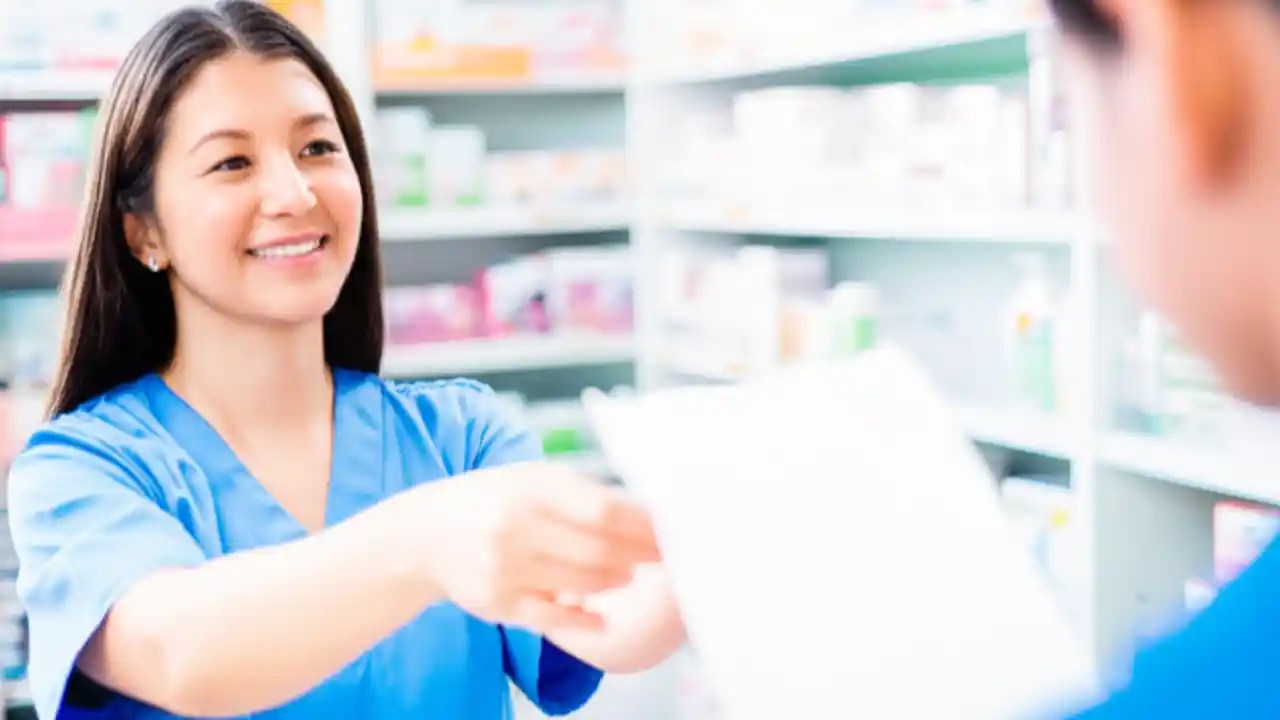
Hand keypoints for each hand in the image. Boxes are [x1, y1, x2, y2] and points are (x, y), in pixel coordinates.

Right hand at [412, 461, 660, 632]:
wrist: (425, 533)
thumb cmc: (492, 500)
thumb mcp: (530, 479)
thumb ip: (581, 494)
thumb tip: (644, 515)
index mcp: (531, 487)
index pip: (603, 511)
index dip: (642, 526)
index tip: (667, 531)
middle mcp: (518, 526)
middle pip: (599, 549)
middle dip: (638, 555)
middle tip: (662, 557)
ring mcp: (507, 568)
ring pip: (582, 583)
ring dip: (615, 580)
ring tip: (629, 573)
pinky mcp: (499, 603)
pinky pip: (554, 617)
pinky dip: (585, 619)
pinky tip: (603, 618)